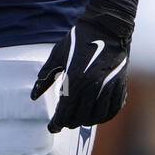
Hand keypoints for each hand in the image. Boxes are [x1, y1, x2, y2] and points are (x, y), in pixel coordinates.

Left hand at [31, 19, 130, 133]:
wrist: (108, 26)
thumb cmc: (79, 38)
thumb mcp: (57, 55)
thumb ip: (45, 77)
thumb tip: (33, 96)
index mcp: (75, 79)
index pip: (65, 111)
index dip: (57, 123)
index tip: (52, 128)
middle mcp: (93, 86)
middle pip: (80, 117)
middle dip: (69, 122)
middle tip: (63, 122)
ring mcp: (109, 87)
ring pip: (97, 117)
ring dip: (86, 121)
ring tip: (79, 119)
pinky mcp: (120, 85)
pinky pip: (113, 109)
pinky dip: (104, 116)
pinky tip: (97, 115)